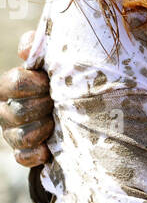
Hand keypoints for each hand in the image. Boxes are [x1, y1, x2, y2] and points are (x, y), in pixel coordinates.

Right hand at [0, 29, 53, 165]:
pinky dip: (36, 154)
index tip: (51, 83)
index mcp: (11, 84)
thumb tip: (26, 49)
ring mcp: (12, 132)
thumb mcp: (56, 59)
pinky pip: (22, 157)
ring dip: (41, 130)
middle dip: (43, 107)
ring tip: (55, 123)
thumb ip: (40, 46)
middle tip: (57, 103)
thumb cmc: (66, 79)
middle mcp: (6, 108)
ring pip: (19, 136)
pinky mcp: (23, 152)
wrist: (82, 106)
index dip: (35, 84)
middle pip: (17, 112)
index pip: (14, 83)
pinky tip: (48, 149)